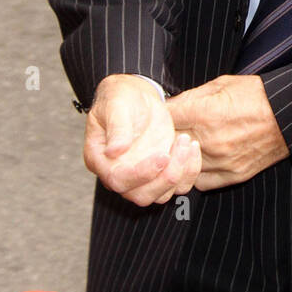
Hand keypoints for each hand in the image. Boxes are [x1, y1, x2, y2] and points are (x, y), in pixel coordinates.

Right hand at [83, 74, 201, 205]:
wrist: (136, 96)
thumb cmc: (120, 99)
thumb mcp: (115, 105)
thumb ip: (117, 128)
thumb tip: (114, 151)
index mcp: (100, 160)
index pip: (118, 180)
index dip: (141, 174)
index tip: (162, 156)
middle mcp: (119, 174)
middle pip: (141, 195)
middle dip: (165, 177)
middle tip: (179, 148)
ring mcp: (142, 176)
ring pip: (162, 195)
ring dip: (180, 173)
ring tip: (186, 142)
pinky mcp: (161, 171)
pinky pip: (178, 184)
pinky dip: (190, 171)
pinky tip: (192, 147)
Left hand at [166, 74, 288, 190]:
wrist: (289, 115)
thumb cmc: (258, 96)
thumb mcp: (222, 84)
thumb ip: (192, 96)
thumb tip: (171, 105)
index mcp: (205, 113)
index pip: (165, 118)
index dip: (160, 114)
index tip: (161, 113)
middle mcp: (210, 140)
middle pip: (169, 144)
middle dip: (166, 135)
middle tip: (167, 130)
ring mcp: (221, 160)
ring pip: (181, 167)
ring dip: (179, 157)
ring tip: (182, 147)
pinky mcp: (233, 175)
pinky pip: (200, 182)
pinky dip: (195, 172)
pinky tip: (197, 161)